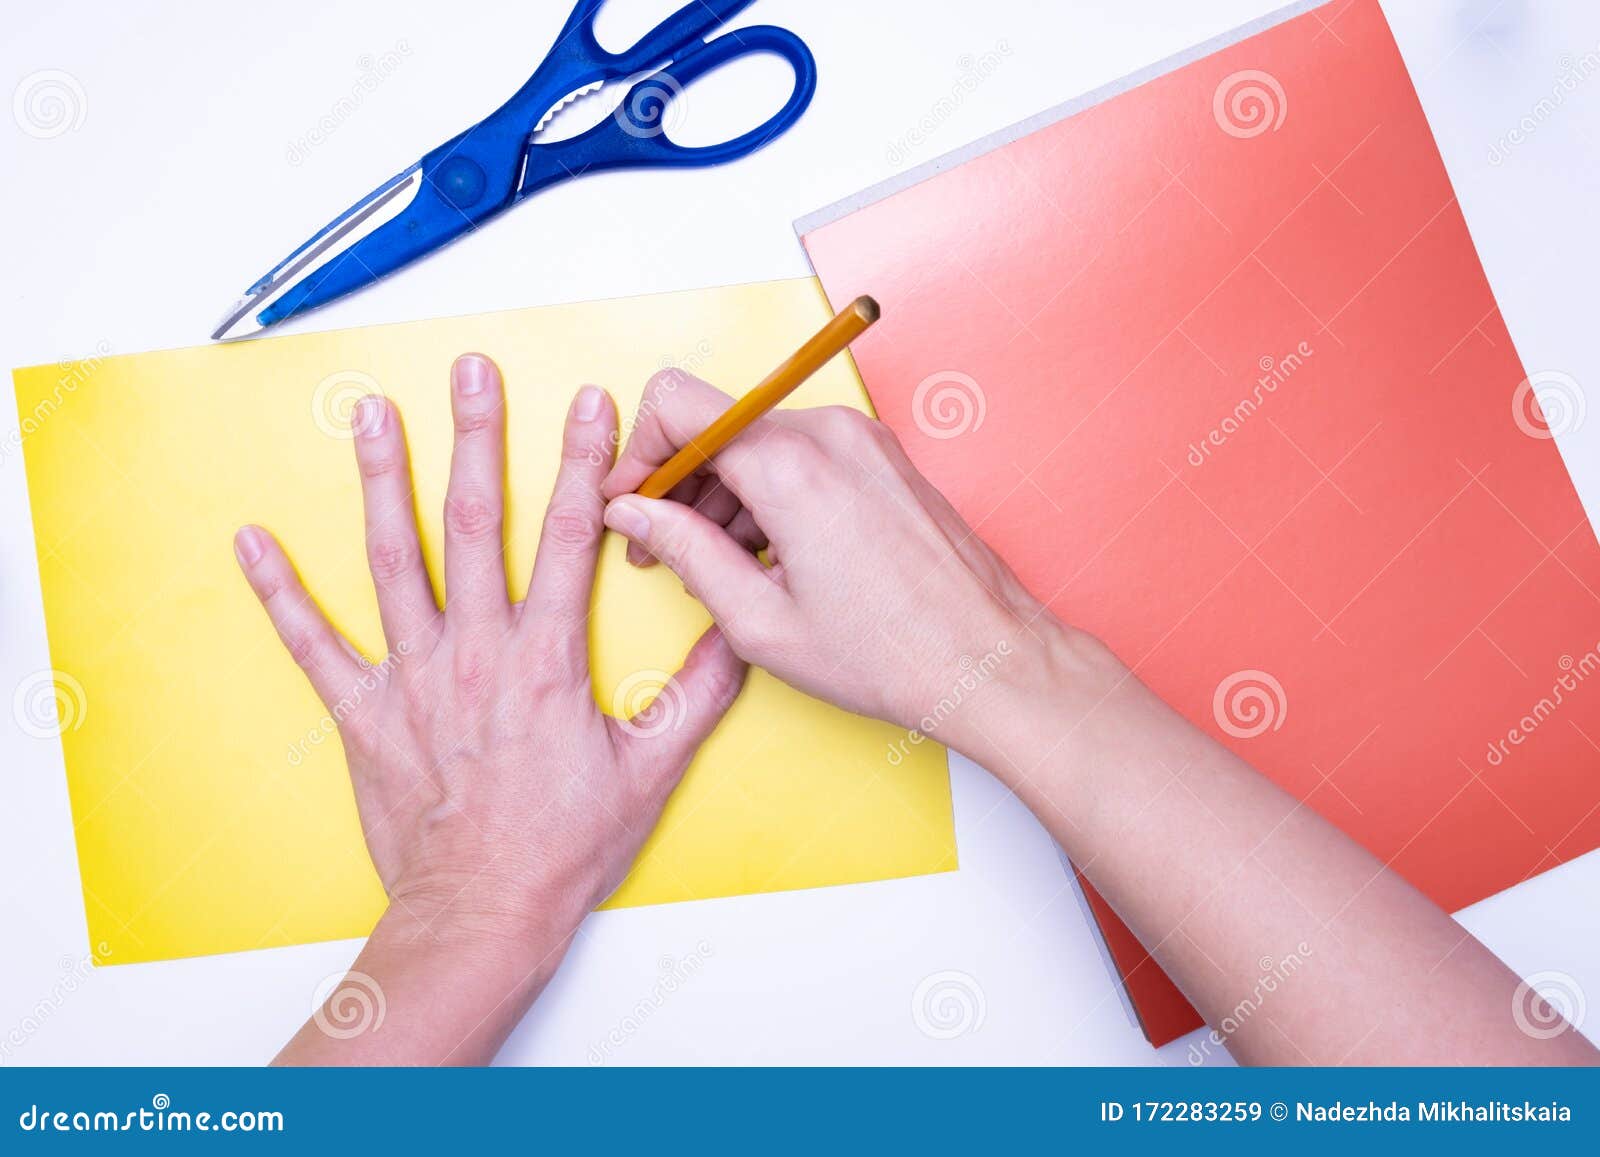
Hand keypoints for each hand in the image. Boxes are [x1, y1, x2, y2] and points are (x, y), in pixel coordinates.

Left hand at [235, 355, 744, 1062]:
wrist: (482, 913)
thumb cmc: (563, 846)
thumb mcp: (651, 770)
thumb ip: (697, 694)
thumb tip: (738, 636)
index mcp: (546, 660)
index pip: (572, 539)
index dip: (584, 464)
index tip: (589, 403)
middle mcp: (476, 652)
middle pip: (476, 524)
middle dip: (476, 439)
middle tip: (469, 371)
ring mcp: (412, 678)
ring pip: (392, 561)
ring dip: (382, 482)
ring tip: (372, 414)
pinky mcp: (363, 713)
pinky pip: (312, 644)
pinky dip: (280, 593)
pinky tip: (252, 542)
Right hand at [598, 373, 1117, 753]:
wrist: (986, 660)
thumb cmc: (889, 654)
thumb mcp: (760, 621)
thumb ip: (685, 552)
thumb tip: (634, 514)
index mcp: (791, 466)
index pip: (679, 403)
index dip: (639, 452)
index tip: (630, 499)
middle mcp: (830, 433)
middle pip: (718, 425)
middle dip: (679, 482)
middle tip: (660, 548)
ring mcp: (863, 440)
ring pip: (759, 442)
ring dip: (723, 494)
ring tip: (717, 568)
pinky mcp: (882, 456)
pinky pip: (801, 455)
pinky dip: (768, 494)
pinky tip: (766, 556)